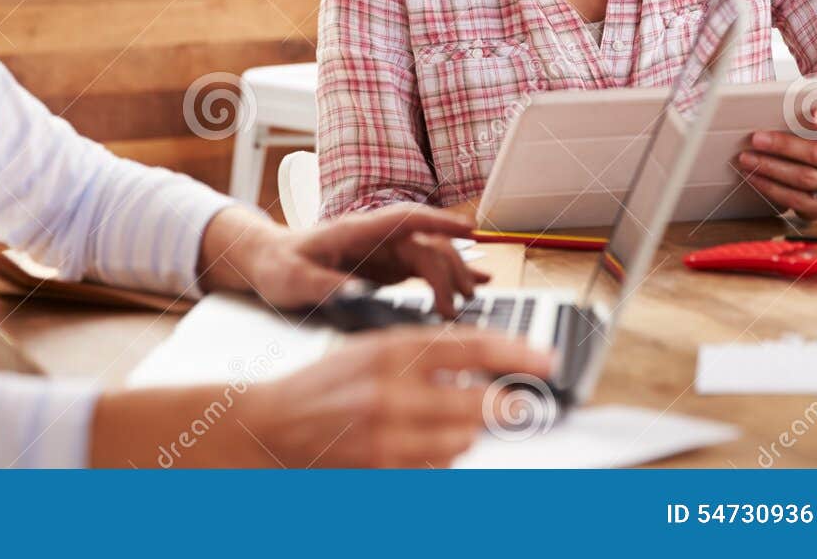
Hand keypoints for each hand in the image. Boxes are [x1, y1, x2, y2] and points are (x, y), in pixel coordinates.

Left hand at [198, 204, 486, 316]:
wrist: (268, 261)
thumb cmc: (278, 266)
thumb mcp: (292, 279)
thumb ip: (323, 285)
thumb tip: (355, 294)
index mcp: (356, 230)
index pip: (405, 218)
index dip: (438, 221)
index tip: (468, 229)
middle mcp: (377, 237)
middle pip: (427, 243)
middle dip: (451, 268)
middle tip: (461, 303)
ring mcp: (386, 252)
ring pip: (432, 256)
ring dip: (454, 274)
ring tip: (468, 302)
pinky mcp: (389, 268)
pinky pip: (427, 269)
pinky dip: (451, 276)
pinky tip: (476, 284)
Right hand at [241, 327, 555, 466]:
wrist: (269, 426)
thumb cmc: (321, 385)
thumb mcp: (370, 349)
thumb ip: (421, 353)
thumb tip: (479, 362)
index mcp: (391, 348)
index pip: (471, 346)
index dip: (517, 352)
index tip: (547, 359)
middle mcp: (393, 390)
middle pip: (481, 403)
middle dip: (507, 406)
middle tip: (520, 404)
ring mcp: (389, 435)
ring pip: (463, 441)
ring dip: (467, 434)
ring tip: (445, 424)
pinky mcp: (384, 470)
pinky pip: (437, 468)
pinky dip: (441, 458)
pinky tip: (423, 445)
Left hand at [733, 104, 816, 219]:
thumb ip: (808, 118)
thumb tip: (773, 108)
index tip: (813, 113)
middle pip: (816, 154)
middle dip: (783, 146)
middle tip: (756, 139)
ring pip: (804, 180)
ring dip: (771, 170)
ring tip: (747, 160)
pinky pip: (798, 202)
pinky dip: (772, 190)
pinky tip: (756, 179)